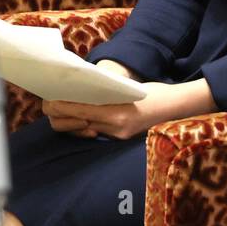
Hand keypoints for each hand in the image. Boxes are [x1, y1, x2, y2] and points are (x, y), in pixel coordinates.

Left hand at [40, 80, 212, 140]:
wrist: (177, 107)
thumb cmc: (153, 92)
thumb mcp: (128, 88)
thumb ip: (105, 93)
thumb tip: (77, 90)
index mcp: (117, 114)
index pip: (81, 111)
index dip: (62, 106)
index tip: (49, 99)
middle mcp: (116, 128)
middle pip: (78, 124)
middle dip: (62, 116)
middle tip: (51, 104)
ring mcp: (118, 136)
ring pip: (84, 130)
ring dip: (71, 121)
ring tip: (62, 108)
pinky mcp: (120, 138)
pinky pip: (95, 131)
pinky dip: (84, 124)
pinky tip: (79, 115)